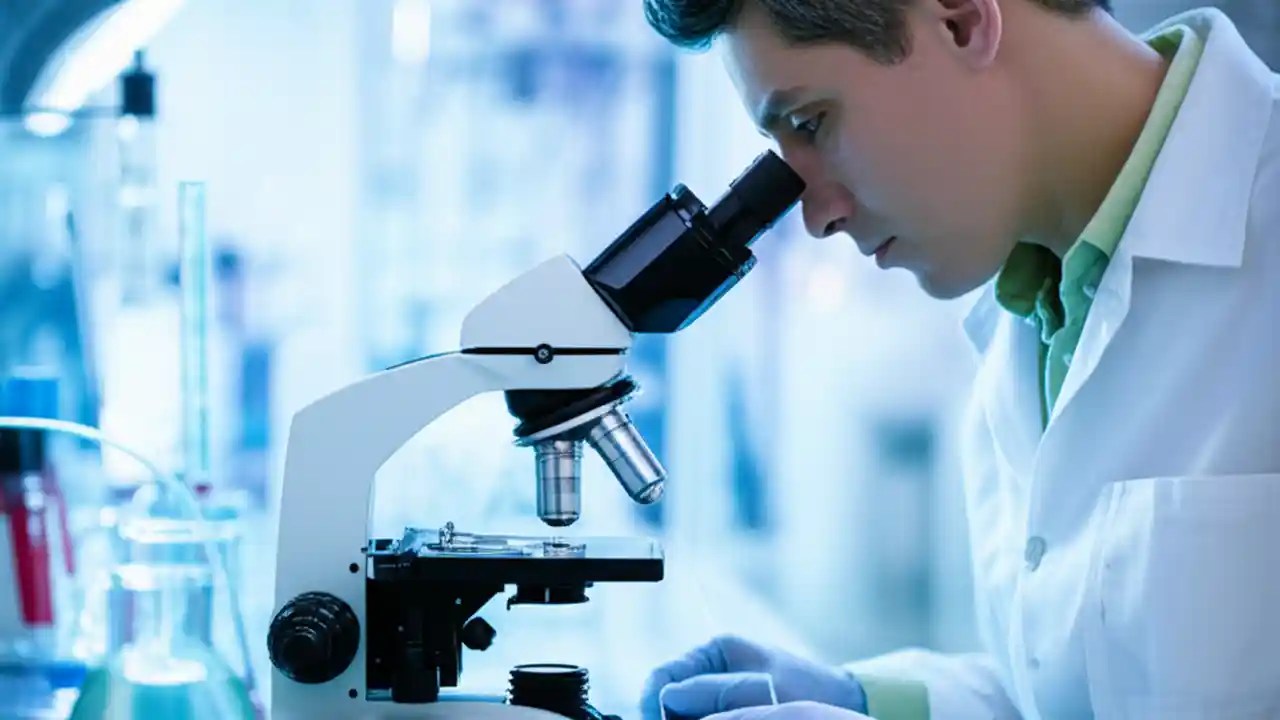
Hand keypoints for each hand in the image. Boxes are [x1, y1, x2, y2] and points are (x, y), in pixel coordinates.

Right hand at [640, 635, 866, 719]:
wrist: (843, 705)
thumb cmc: (810, 690)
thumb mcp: (762, 688)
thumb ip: (715, 692)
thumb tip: (667, 698)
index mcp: (715, 652)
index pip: (662, 678)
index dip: (653, 705)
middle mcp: (709, 672)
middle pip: (667, 701)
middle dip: (672, 718)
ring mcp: (716, 695)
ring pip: (682, 714)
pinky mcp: (727, 712)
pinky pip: (702, 718)